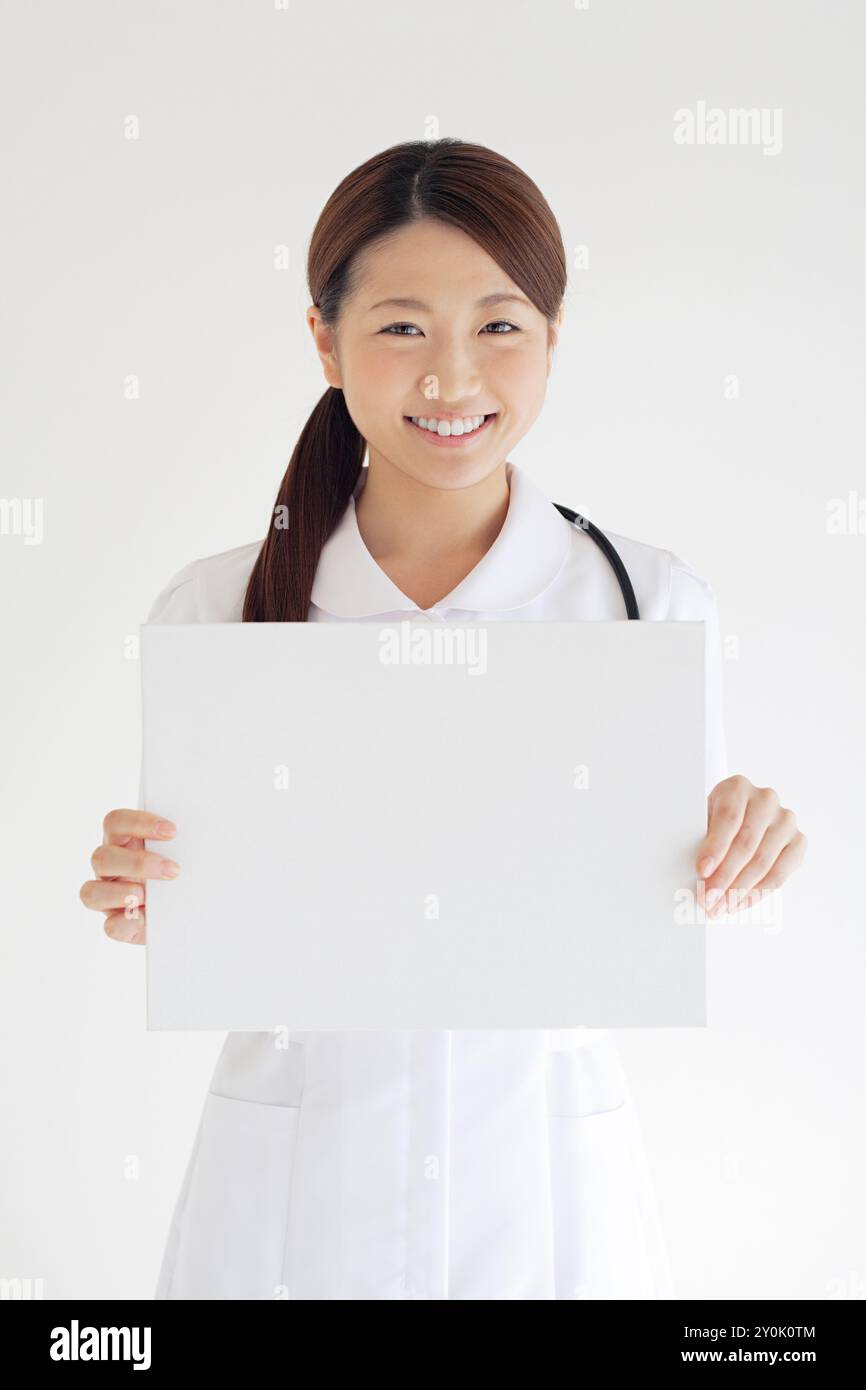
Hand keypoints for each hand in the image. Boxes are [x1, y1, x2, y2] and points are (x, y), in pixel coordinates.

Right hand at [79, 810, 180, 944]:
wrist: (188, 909)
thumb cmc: (182, 872)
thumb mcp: (183, 854)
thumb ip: (182, 844)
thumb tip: (202, 841)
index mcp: (122, 841)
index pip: (116, 822)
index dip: (139, 823)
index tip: (172, 831)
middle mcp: (109, 867)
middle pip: (101, 857)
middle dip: (138, 863)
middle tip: (173, 870)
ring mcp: (107, 896)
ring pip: (91, 892)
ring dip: (122, 894)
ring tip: (149, 896)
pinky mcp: (115, 924)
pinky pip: (110, 926)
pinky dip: (128, 922)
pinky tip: (148, 918)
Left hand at [695, 775, 806, 918]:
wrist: (741, 813)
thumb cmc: (716, 819)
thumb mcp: (703, 818)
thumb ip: (699, 838)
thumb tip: (697, 874)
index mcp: (738, 787)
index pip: (728, 819)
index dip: (715, 847)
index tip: (701, 871)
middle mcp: (766, 799)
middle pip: (745, 844)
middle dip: (725, 877)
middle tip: (708, 899)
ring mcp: (785, 821)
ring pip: (763, 862)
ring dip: (739, 890)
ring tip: (721, 907)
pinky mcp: (798, 841)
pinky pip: (780, 874)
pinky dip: (758, 893)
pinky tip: (740, 903)